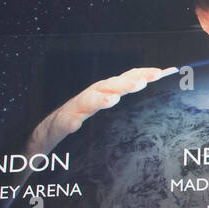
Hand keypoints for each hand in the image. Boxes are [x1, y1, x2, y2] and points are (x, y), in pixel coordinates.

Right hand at [25, 67, 172, 157]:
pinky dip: (70, 122)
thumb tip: (151, 87)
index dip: (143, 74)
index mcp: (104, 93)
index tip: (164, 72)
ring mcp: (73, 110)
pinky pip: (64, 124)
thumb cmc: (80, 120)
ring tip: (113, 100)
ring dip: (100, 99)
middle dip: (127, 82)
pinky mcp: (59, 126)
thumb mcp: (107, 109)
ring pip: (87, 101)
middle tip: (145, 82)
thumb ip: (127, 101)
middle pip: (109, 86)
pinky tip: (76, 124)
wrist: (44, 135)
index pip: (125, 80)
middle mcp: (89, 98)